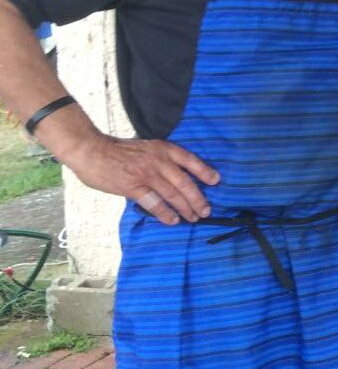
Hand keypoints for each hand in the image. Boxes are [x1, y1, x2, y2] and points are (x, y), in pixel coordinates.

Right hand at [60, 134, 219, 225]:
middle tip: (206, 210)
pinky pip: (154, 202)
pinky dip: (165, 213)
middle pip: (185, 182)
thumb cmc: (116, 150)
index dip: (204, 171)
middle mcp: (159, 161)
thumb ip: (159, 159)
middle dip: (198, 198)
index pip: (190, 160)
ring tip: (194, 217)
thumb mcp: (145, 148)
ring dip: (186, 208)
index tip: (216, 180)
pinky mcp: (133, 187)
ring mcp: (146, 174)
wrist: (91, 150)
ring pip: (173, 194)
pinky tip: (173, 220)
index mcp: (163, 149)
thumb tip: (172, 176)